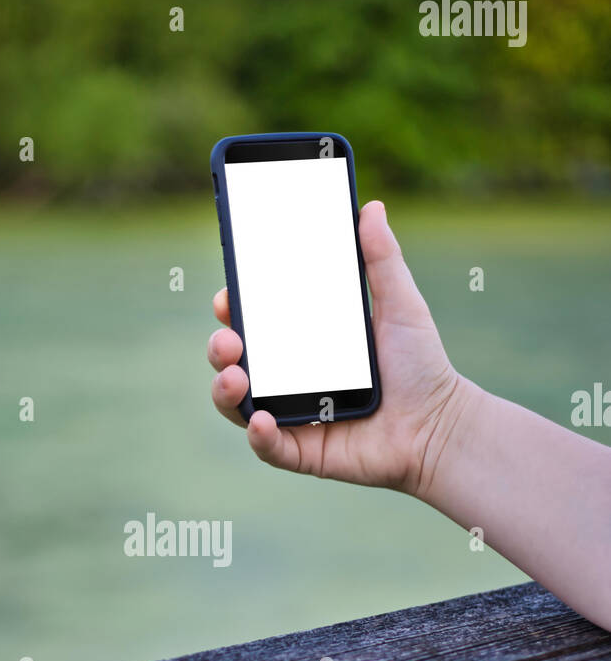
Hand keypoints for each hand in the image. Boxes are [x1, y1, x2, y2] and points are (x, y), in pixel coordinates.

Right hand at [207, 200, 466, 496]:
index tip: (227, 296)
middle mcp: (288, 378)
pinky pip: (267, 446)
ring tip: (235, 376)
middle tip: (229, 338)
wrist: (441, 426)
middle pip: (234, 360)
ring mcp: (291, 416)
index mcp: (303, 342)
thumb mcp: (401, 305)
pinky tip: (261, 420)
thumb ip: (382, 260)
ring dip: (224, 389)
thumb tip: (372, 207)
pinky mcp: (301, 453)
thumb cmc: (421, 366)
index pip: (254, 322)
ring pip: (238, 405)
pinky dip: (257, 435)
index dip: (232, 309)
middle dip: (219, 347)